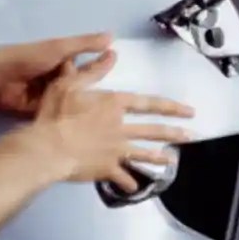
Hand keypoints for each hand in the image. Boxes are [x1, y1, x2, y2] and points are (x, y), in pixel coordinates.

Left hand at [0, 33, 113, 115]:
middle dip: (96, 90)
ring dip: (85, 105)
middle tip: (120, 99)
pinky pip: (59, 112)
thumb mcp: (59, 48)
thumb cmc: (29, 58)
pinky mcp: (42, 111)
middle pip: (81, 84)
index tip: (118, 65)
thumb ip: (85, 44)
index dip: (101, 64)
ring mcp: (50, 95)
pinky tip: (89, 123)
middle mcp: (58, 77)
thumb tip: (112, 36)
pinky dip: (70, 115)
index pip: (87, 64)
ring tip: (110, 114)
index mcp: (62, 60)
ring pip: (72, 100)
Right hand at [29, 51, 195, 192]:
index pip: (148, 103)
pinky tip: (135, 187)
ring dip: (159, 157)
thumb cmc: (56, 114)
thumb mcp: (69, 84)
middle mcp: (121, 127)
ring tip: (174, 161)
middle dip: (174, 132)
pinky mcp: (107, 168)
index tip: (188, 110)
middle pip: (153, 130)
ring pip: (144, 153)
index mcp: (114, 104)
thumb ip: (91, 69)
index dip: (170, 106)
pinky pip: (122, 177)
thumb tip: (111, 52)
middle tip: (191, 135)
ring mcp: (116, 150)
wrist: (48, 148)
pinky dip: (129, 183)